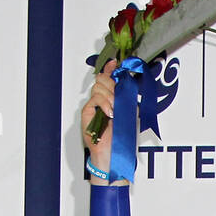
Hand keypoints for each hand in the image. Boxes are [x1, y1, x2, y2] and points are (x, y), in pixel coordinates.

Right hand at [80, 59, 122, 184]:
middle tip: (118, 98)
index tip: (115, 62)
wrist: (113, 153)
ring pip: (99, 88)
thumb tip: (127, 85)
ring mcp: (93, 106)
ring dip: (110, 97)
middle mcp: (101, 100)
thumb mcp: (128, 114)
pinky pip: (95, 100)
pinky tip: (110, 113)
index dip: (110, 69)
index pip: (107, 78)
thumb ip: (126, 99)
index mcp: (110, 99)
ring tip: (115, 111)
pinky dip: (104, 104)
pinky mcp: (87, 113)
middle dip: (112, 85)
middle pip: (102, 80)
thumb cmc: (121, 137)